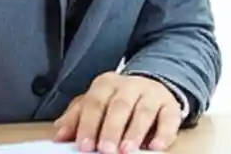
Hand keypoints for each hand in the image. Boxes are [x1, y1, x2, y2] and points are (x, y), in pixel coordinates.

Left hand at [53, 73, 181, 152]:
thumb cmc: (116, 101)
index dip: (89, 124)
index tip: (84, 145)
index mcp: (106, 84)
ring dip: (135, 132)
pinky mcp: (170, 105)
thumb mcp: (95, 104)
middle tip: (106, 150)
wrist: (150, 86)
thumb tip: (60, 135)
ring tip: (127, 150)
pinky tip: (156, 146)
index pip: (95, 102)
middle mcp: (130, 86)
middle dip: (112, 129)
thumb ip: (77, 118)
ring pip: (144, 111)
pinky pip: (169, 118)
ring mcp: (152, 94)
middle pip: (120, 106)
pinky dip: (164, 133)